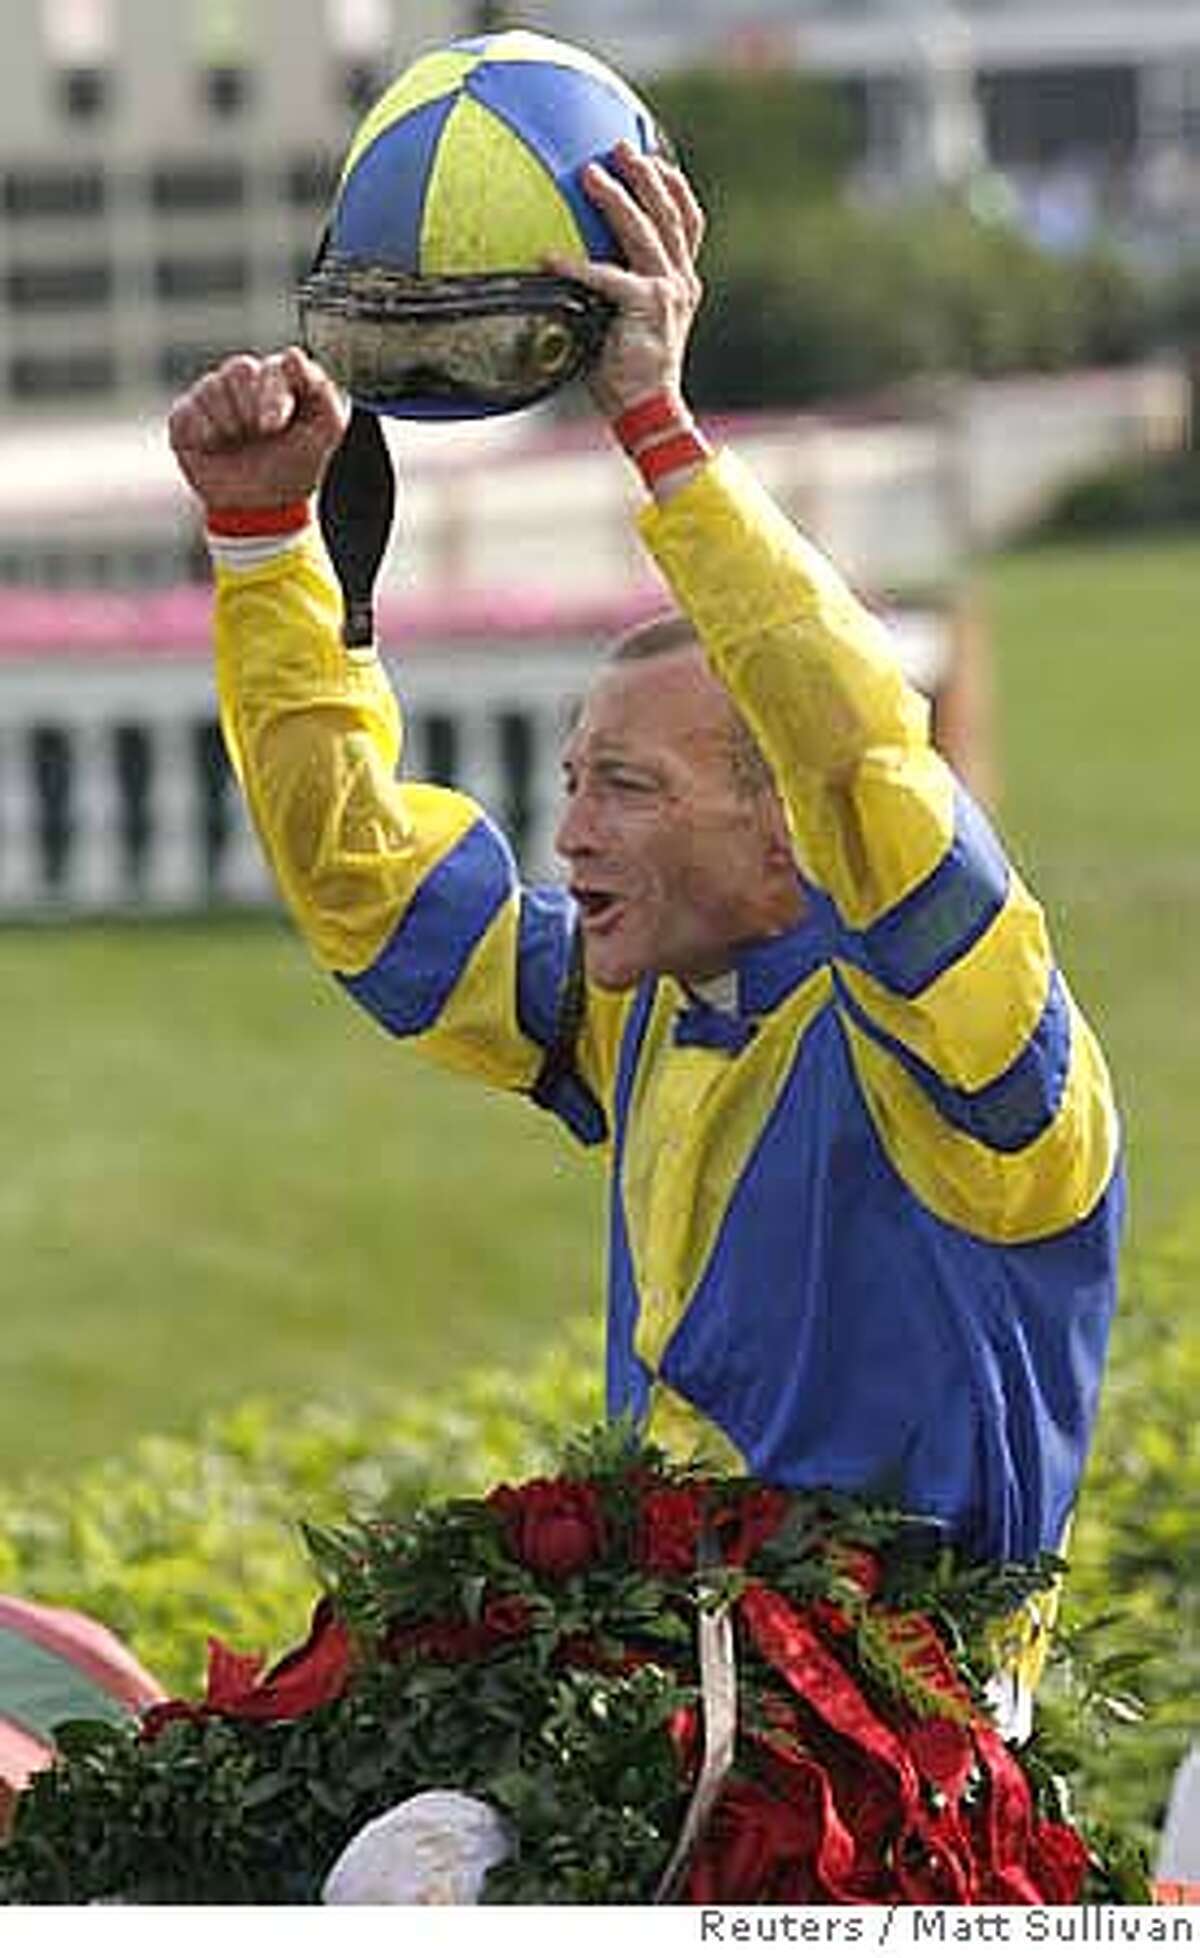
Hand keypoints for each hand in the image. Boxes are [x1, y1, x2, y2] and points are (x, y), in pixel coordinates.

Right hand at [167, 346, 348, 511]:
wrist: (260, 508)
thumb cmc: (294, 468)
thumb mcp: (325, 433)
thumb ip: (325, 393)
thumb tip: (291, 354)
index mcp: (280, 378)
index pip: (276, 366)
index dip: (274, 395)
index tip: (275, 425)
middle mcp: (245, 379)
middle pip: (241, 369)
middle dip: (253, 410)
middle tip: (262, 436)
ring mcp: (212, 394)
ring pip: (213, 387)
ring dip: (230, 425)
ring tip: (240, 443)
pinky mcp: (185, 415)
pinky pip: (186, 412)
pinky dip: (203, 434)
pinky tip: (215, 448)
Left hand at [543, 141, 704, 420]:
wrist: (651, 413)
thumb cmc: (629, 376)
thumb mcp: (627, 326)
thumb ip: (614, 295)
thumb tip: (569, 276)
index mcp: (682, 284)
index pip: (689, 224)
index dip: (675, 188)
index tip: (658, 159)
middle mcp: (681, 283)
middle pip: (670, 215)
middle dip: (647, 175)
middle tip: (620, 146)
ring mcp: (668, 293)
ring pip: (644, 232)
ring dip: (617, 199)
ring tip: (590, 174)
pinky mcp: (646, 308)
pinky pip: (606, 277)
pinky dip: (575, 266)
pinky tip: (547, 256)